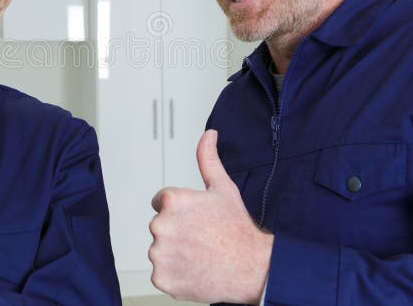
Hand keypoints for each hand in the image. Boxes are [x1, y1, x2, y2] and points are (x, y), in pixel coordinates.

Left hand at [149, 129, 272, 303]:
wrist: (252, 268)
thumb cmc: (238, 228)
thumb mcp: (223, 187)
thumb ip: (208, 159)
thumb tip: (208, 135)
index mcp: (172, 201)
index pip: (161, 202)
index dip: (181, 211)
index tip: (197, 219)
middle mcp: (160, 225)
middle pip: (161, 226)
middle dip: (177, 231)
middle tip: (202, 238)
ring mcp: (160, 253)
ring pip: (161, 250)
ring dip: (175, 253)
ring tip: (200, 254)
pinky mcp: (161, 278)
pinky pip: (162, 273)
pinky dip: (176, 275)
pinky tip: (196, 270)